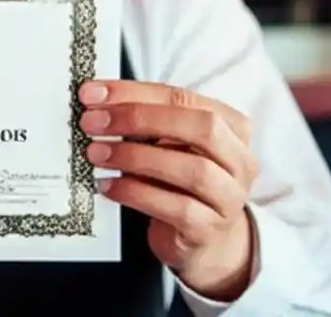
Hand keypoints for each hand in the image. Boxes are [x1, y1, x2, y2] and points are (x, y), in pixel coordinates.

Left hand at [79, 81, 257, 300]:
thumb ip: (144, 121)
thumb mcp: (169, 145)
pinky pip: (177, 208)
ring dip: (136, 157)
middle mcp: (239, 159)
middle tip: (93, 122)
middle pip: (199, 127)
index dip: (134, 92)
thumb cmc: (180, 181)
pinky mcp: (210, 228)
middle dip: (140, 119)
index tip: (92, 93)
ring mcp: (229, 197)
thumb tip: (96, 102)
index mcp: (231, 126)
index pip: (182, 98)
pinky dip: (137, 194)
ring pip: (192, 170)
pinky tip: (108, 186)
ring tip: (97, 153)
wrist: (204, 238)